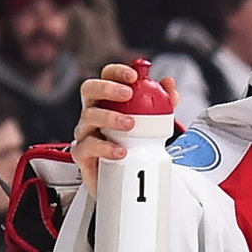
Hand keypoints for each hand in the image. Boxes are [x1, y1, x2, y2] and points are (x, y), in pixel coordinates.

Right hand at [69, 62, 179, 197]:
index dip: (116, 71)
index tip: (133, 76)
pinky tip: (121, 151)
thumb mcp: (152, 122)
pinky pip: (88, 147)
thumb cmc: (132, 145)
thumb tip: (169, 83)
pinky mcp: (83, 154)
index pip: (106, 76)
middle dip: (107, 88)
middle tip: (128, 94)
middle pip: (89, 89)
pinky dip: (105, 148)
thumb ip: (163, 101)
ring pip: (88, 117)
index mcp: (107, 100)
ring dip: (110, 117)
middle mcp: (92, 112)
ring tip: (130, 124)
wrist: (123, 180)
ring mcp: (85, 132)